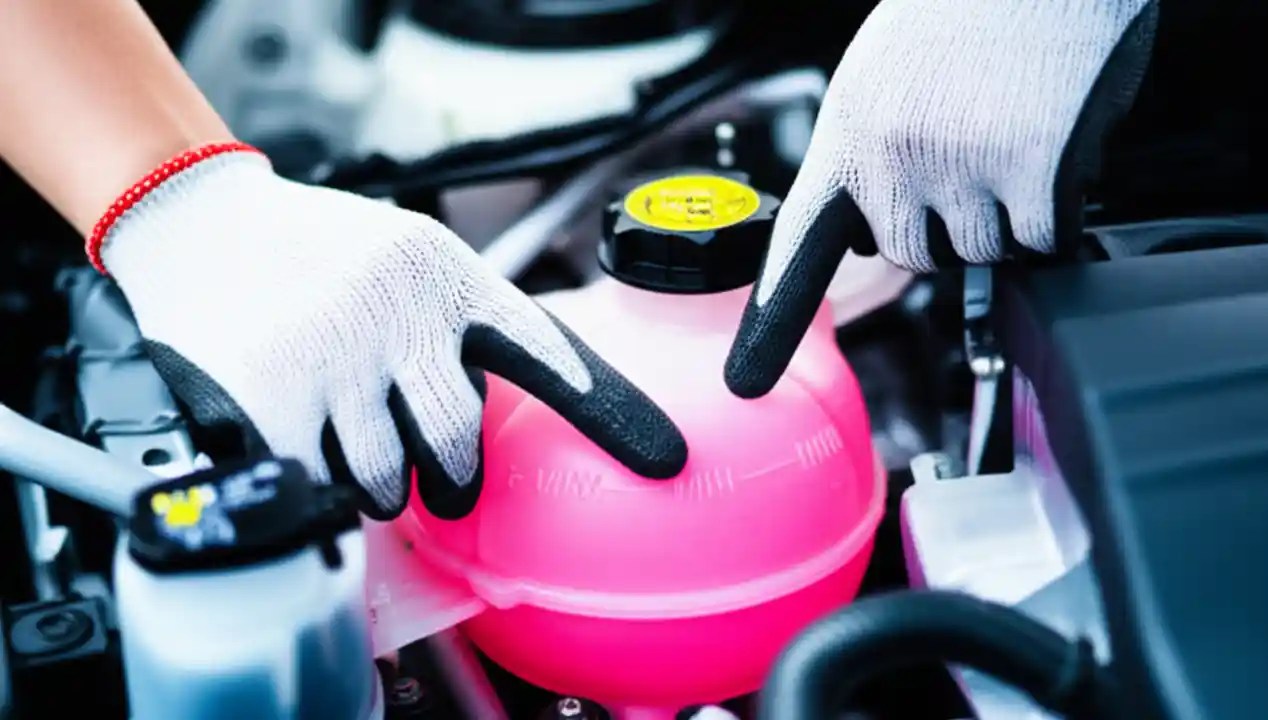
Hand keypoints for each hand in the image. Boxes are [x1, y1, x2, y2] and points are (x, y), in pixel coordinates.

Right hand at [101, 151, 686, 519]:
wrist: (203, 224)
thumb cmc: (322, 255)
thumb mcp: (415, 263)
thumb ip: (463, 329)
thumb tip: (498, 427)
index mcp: (451, 279)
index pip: (550, 353)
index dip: (611, 413)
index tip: (666, 461)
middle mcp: (402, 314)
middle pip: (461, 447)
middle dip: (450, 475)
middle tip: (428, 463)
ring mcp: (337, 357)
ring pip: (389, 481)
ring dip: (375, 478)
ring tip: (345, 427)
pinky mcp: (273, 398)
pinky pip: (322, 487)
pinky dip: (319, 479)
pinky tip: (303, 436)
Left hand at [724, 0, 1158, 397]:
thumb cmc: (967, 10)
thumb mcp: (883, 77)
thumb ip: (868, 154)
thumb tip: (863, 233)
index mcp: (849, 133)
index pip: (798, 243)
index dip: (774, 319)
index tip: (748, 381)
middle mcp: (894, 159)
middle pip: (917, 256)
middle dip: (947, 225)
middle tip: (973, 159)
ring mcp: (962, 169)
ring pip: (986, 254)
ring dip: (1008, 217)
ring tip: (1017, 139)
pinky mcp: (1033, 174)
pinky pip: (1045, 241)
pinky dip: (1059, 213)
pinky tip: (1056, 152)